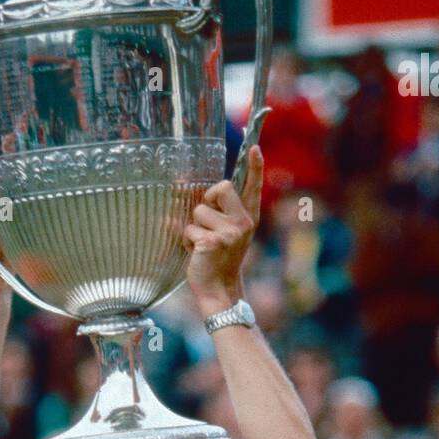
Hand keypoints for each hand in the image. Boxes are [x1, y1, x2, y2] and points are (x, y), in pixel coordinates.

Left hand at [183, 145, 262, 316]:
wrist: (219, 291)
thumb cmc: (217, 261)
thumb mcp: (224, 234)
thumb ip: (216, 214)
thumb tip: (183, 188)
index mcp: (247, 218)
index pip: (252, 187)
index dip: (255, 167)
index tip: (254, 148)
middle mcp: (243, 222)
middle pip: (220, 187)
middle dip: (207, 202)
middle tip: (208, 224)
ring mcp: (230, 232)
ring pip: (198, 211)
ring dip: (193, 228)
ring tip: (202, 245)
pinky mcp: (214, 241)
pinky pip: (189, 229)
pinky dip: (187, 241)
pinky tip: (197, 254)